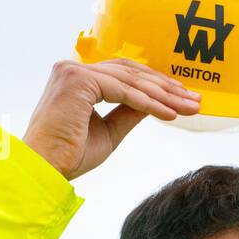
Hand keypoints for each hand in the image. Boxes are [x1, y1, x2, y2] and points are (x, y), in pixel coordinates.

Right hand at [22, 58, 201, 179]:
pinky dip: (148, 103)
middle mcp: (74, 70)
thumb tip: (155, 103)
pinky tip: (169, 114)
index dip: (155, 85)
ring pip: (130, 80)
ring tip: (187, 108)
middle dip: (165, 87)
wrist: (45, 169)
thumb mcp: (109, 131)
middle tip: (194, 100)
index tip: (182, 99)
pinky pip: (122, 91)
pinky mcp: (77, 80)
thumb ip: (130, 112)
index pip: (124, 75)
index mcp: (79, 80)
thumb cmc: (69, 156)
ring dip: (162, 95)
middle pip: (131, 73)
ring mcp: (73, 71)